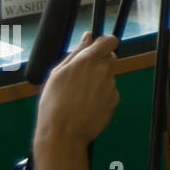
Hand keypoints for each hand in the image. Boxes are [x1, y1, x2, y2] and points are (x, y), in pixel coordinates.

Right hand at [33, 32, 119, 150]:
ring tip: (81, 94)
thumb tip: (88, 36)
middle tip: (83, 76)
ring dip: (100, 79)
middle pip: (111, 57)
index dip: (105, 43)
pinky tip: (88, 104)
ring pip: (109, 75)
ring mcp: (111, 85)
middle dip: (101, 62)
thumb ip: (76, 52)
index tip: (99, 48)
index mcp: (88, 60)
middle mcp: (103, 70)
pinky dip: (103, 94)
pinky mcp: (115, 99)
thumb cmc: (54, 104)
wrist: (63, 133)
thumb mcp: (57, 74)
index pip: (109, 41)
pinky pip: (111, 91)